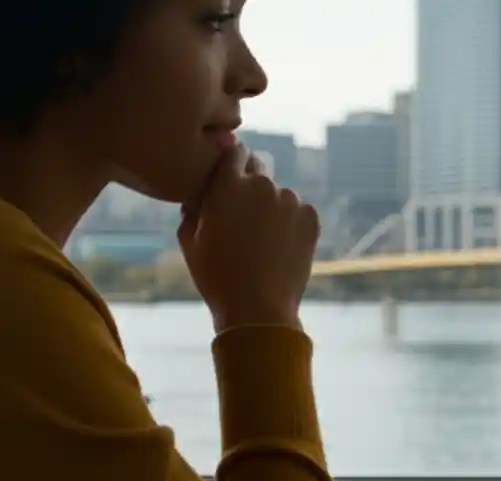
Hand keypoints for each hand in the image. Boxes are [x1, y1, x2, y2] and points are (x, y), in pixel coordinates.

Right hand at [177, 143, 319, 332]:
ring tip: (263, 240)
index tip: (229, 175)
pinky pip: (299, 211)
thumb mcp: (189, 240)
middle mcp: (262, 184)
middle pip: (258, 168)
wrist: (257, 308)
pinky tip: (280, 247)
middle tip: (244, 214)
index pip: (234, 152)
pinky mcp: (311, 217)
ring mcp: (290, 200)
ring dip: (272, 206)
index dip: (231, 162)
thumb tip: (199, 194)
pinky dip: (292, 222)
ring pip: (280, 194)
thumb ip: (193, 206)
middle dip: (250, 184)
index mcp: (228, 184)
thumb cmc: (216, 277)